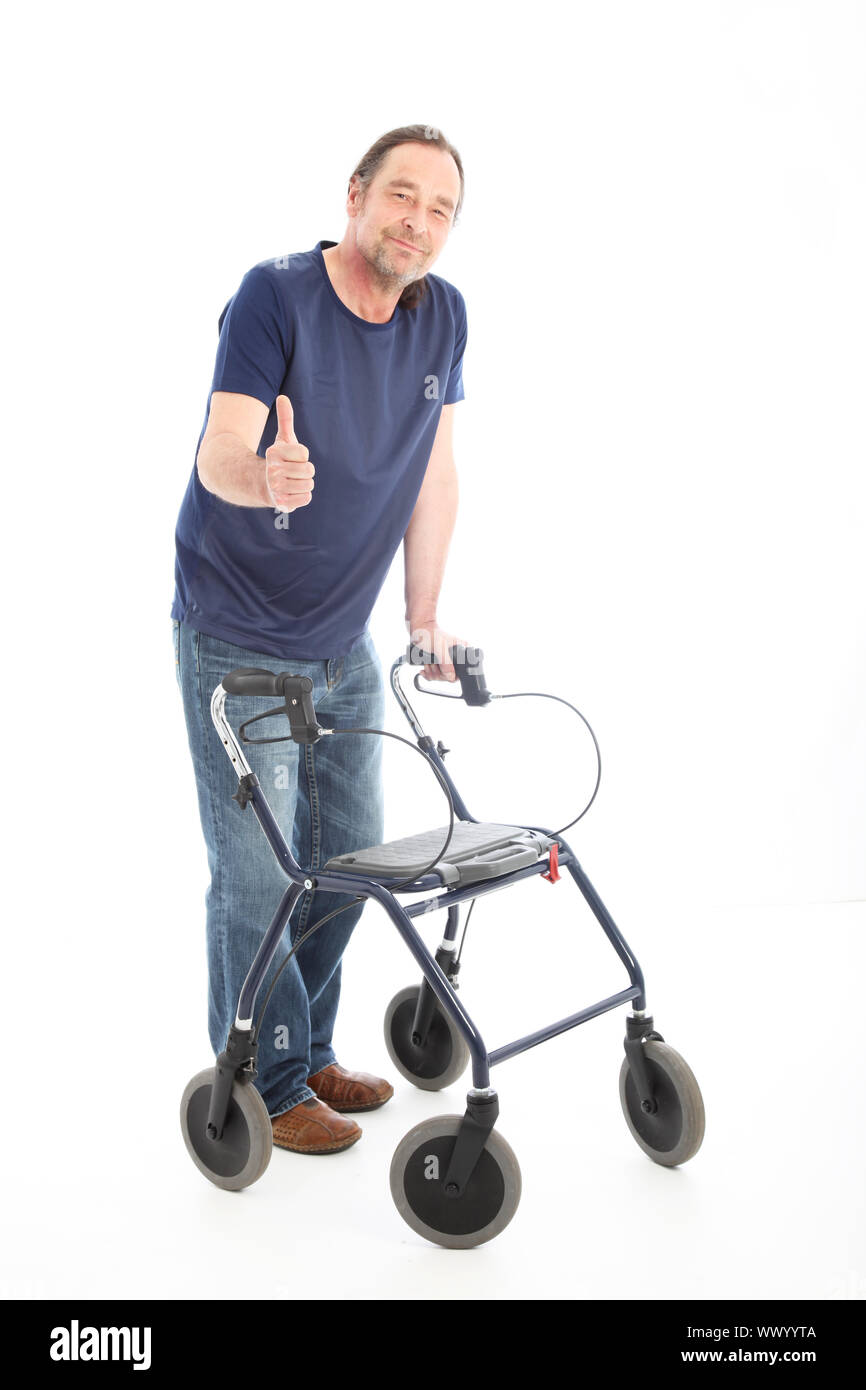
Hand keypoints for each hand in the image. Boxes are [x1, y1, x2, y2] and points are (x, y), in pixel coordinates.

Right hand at [265, 395, 314, 511]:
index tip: (292, 458)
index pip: (304, 453)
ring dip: (304, 483)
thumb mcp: (282, 439)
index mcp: (274, 453)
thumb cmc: (279, 460)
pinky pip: (307, 497)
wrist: (262, 485)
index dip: (302, 456)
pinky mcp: (282, 504)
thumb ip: (285, 419)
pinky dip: (303, 496)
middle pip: (309, 470)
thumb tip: (283, 397)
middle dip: (305, 471)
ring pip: (309, 484)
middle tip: (293, 472)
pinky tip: (293, 493)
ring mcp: (276, 488)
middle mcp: (272, 471)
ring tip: (292, 482)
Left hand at [407, 618, 470, 682]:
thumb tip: (451, 676)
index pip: (461, 671)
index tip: (442, 670)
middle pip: (449, 675)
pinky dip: (428, 673)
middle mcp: (455, 657)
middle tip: (432, 664)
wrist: (418, 630)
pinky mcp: (437, 662)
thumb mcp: (440, 649)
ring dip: (431, 672)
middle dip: (438, 673)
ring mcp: (445, 660)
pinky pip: (434, 675)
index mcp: (461, 652)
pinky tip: (425, 667)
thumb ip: (446, 663)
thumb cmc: (430, 634)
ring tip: (427, 663)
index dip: (451, 674)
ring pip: (441, 676)